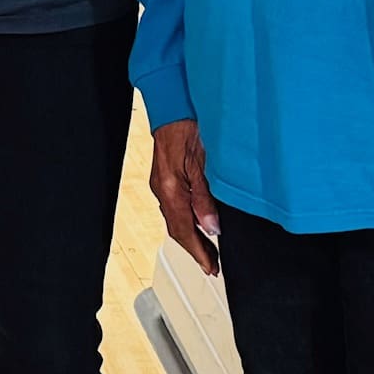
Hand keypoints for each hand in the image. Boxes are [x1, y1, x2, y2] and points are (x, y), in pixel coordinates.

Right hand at [149, 119, 219, 275]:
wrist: (173, 105)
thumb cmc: (188, 128)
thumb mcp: (203, 165)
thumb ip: (205, 198)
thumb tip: (211, 227)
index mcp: (170, 190)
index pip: (184, 231)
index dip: (199, 252)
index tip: (212, 268)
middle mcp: (162, 189)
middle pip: (177, 229)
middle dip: (194, 249)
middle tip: (211, 264)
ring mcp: (162, 183)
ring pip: (176, 219)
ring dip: (191, 236)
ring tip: (207, 249)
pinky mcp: (165, 176)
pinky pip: (174, 206)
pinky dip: (187, 220)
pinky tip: (197, 220)